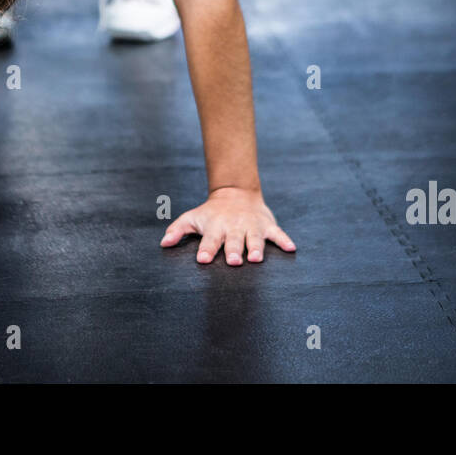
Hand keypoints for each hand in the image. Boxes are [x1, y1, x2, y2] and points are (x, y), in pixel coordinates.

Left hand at [160, 187, 295, 264]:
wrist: (235, 193)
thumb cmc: (211, 213)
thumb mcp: (192, 218)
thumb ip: (177, 230)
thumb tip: (163, 243)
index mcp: (216, 227)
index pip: (210, 240)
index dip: (207, 249)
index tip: (203, 259)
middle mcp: (234, 227)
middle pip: (233, 240)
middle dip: (234, 250)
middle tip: (234, 261)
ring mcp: (252, 226)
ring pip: (255, 238)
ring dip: (256, 247)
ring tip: (256, 258)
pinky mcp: (266, 225)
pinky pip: (277, 233)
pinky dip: (284, 240)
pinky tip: (291, 248)